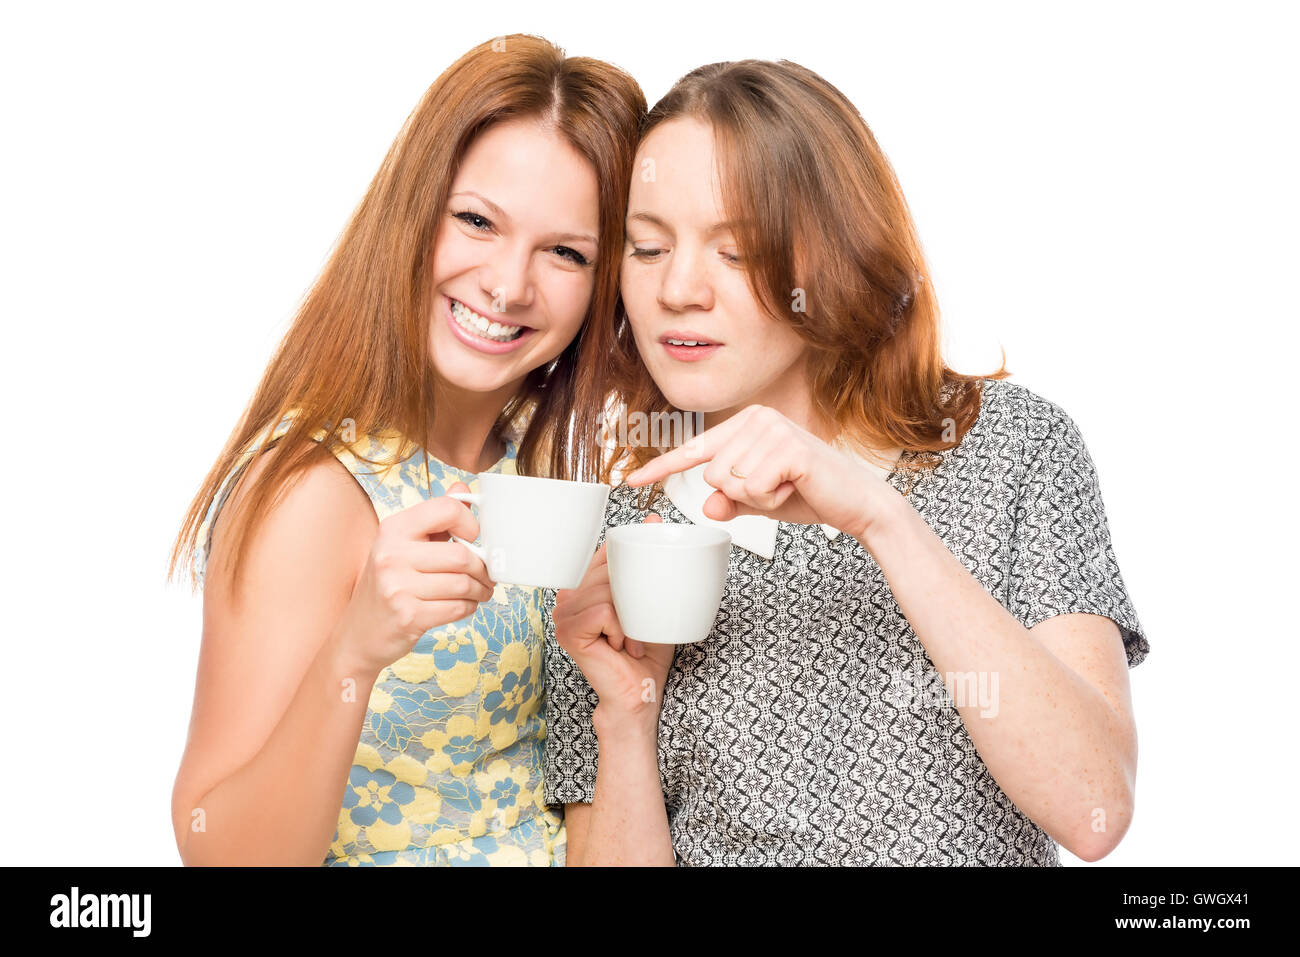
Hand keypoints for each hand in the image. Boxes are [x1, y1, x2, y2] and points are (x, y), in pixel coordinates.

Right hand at [337, 481, 495, 674]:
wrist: (357, 634)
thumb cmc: (388, 585)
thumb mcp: (403, 545)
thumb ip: (435, 518)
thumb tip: (463, 490)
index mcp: (393, 529)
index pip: (447, 509)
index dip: (471, 524)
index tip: (474, 539)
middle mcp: (392, 554)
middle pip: (462, 554)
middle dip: (483, 568)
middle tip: (486, 576)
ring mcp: (397, 586)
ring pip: (463, 583)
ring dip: (480, 590)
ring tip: (479, 592)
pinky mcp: (408, 616)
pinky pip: (457, 608)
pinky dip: (469, 608)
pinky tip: (464, 605)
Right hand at [553, 513, 675, 732]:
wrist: (639, 693)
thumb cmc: (646, 651)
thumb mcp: (652, 600)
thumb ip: (649, 561)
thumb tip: (653, 518)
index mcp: (583, 586)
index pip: (606, 555)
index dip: (629, 567)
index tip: (642, 593)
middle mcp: (567, 597)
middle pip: (607, 571)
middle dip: (633, 599)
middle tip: (639, 629)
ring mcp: (563, 614)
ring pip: (606, 591)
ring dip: (630, 618)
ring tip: (632, 641)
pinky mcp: (568, 631)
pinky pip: (604, 612)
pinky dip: (622, 629)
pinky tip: (621, 647)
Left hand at [622, 405, 896, 540]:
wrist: (858, 503)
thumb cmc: (808, 495)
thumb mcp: (758, 501)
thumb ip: (728, 502)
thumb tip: (706, 507)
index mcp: (747, 422)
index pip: (694, 450)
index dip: (661, 468)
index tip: (629, 481)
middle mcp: (758, 417)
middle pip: (711, 474)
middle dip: (740, 495)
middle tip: (776, 488)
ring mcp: (773, 429)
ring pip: (728, 483)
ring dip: (757, 498)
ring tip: (787, 487)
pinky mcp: (788, 448)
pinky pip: (751, 489)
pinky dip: (770, 499)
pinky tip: (794, 487)